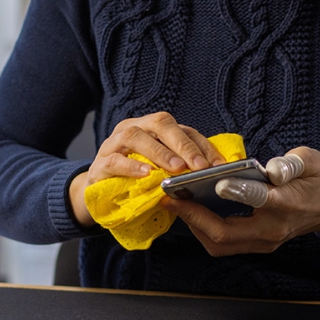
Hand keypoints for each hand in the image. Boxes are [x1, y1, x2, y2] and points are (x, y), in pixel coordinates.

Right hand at [68, 111, 225, 227]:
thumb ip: (183, 170)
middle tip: (199, 166)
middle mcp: (134, 128)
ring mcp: (114, 143)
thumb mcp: (163, 174)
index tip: (219, 165)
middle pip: (160, 123)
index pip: (183, 129)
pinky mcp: (100, 162)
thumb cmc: (138, 182)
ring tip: (175, 168)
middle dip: (183, 144)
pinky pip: (115, 160)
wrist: (100, 196)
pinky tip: (146, 175)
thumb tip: (213, 175)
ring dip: (159, 152)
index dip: (202, 145)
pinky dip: (132, 166)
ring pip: (135, 135)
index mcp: (153, 128)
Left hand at [161, 147, 319, 256]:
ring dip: (195, 226)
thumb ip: (290, 164)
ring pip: (221, 244)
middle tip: (173, 197)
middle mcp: (274, 228)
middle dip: (195, 217)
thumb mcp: (310, 161)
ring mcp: (266, 240)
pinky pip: (225, 244)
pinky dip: (205, 230)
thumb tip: (270, 169)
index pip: (260, 200)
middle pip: (227, 233)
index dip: (238, 191)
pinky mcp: (259, 243)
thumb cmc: (319, 178)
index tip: (216, 183)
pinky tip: (193, 211)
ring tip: (177, 203)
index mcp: (289, 203)